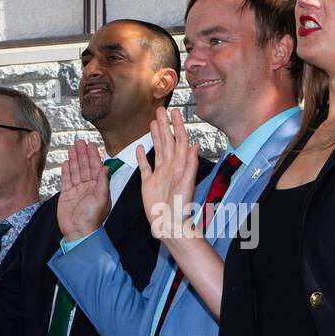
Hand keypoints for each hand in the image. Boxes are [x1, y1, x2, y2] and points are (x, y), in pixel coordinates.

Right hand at [57, 141, 111, 241]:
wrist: (78, 232)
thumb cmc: (92, 218)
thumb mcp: (101, 199)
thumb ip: (102, 182)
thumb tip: (105, 167)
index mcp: (98, 187)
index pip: (95, 167)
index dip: (93, 155)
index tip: (91, 145)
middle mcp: (88, 187)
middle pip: (84, 166)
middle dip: (82, 154)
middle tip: (80, 141)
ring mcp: (77, 191)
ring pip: (75, 171)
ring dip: (74, 159)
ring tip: (72, 147)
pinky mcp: (66, 195)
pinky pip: (66, 180)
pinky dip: (66, 171)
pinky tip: (66, 162)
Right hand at [139, 107, 200, 240]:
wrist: (169, 226)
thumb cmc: (181, 208)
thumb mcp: (187, 184)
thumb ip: (191, 164)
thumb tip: (195, 144)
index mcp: (180, 166)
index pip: (179, 141)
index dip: (177, 125)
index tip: (174, 112)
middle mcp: (170, 168)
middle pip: (167, 142)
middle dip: (164, 125)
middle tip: (160, 109)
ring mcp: (159, 175)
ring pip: (157, 151)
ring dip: (155, 136)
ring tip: (152, 123)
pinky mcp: (148, 184)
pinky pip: (145, 167)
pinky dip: (142, 157)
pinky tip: (139, 147)